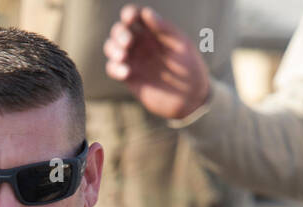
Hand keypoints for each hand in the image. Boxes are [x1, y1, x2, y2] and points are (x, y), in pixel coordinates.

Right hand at [104, 5, 209, 119]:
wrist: (189, 98)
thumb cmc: (190, 67)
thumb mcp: (180, 45)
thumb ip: (164, 28)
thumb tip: (146, 12)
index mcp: (154, 32)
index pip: (135, 16)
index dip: (129, 14)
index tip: (130, 19)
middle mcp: (141, 44)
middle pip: (119, 30)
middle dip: (119, 33)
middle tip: (128, 43)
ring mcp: (134, 60)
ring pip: (111, 48)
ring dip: (112, 49)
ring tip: (123, 56)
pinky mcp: (129, 77)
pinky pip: (113, 68)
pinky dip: (115, 68)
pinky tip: (127, 72)